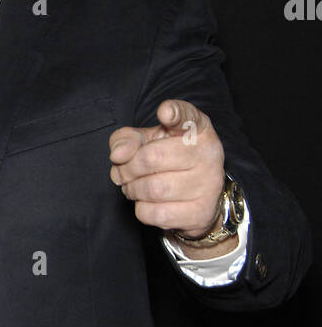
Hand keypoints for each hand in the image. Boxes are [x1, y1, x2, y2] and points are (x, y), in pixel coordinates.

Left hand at [108, 99, 225, 239]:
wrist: (196, 197)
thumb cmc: (167, 160)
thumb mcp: (147, 141)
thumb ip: (127, 139)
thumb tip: (117, 154)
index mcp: (197, 128)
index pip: (188, 116)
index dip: (175, 113)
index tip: (164, 112)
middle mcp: (208, 152)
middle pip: (151, 158)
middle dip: (127, 168)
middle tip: (124, 173)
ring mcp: (208, 184)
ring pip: (152, 189)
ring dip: (132, 190)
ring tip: (134, 187)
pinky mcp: (201, 213)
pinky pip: (155, 214)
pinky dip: (142, 209)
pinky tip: (148, 203)